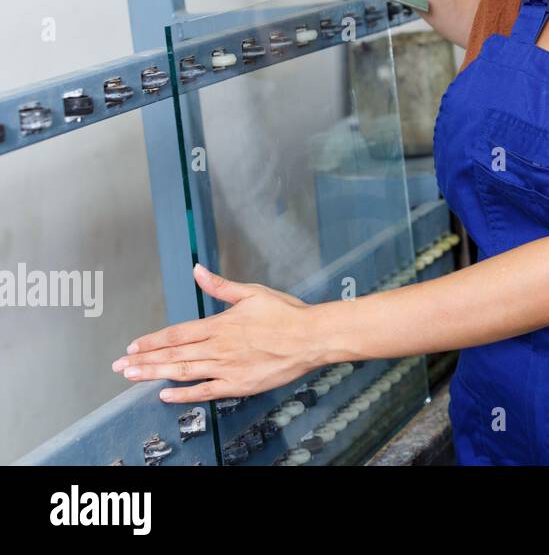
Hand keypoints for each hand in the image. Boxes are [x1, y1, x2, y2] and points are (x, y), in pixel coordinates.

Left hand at [110, 264, 321, 402]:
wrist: (311, 337)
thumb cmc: (286, 315)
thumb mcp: (252, 293)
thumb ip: (220, 286)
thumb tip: (197, 270)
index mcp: (220, 324)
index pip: (177, 333)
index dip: (153, 340)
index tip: (133, 345)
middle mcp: (219, 347)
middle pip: (174, 354)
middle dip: (144, 360)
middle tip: (120, 365)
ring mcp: (227, 368)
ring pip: (183, 371)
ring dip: (155, 374)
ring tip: (132, 377)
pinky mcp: (238, 385)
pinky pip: (205, 392)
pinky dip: (184, 394)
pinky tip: (165, 395)